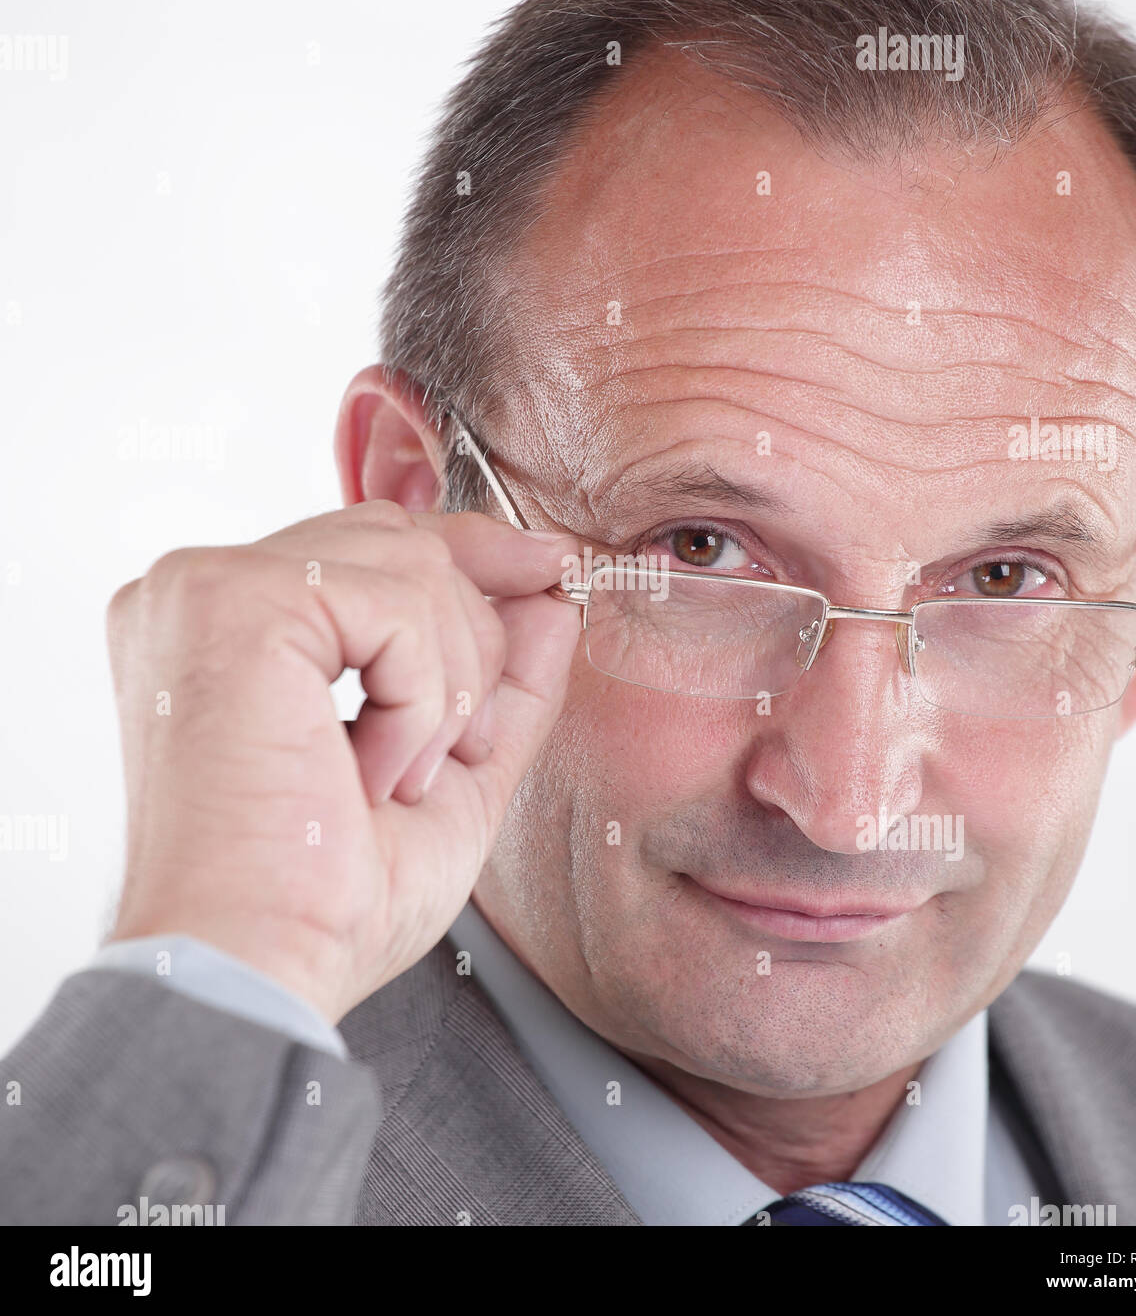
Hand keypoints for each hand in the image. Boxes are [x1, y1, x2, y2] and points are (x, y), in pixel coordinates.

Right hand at [105, 502, 579, 1021]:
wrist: (257, 970)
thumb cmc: (329, 896)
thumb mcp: (449, 767)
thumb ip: (499, 673)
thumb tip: (554, 585)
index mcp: (232, 625)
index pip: (376, 544)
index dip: (476, 553)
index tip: (553, 569)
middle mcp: (204, 589)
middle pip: (405, 542)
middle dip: (474, 639)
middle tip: (462, 748)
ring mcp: (210, 587)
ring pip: (416, 565)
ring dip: (448, 688)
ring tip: (400, 781)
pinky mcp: (235, 602)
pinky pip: (398, 603)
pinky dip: (421, 700)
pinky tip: (372, 776)